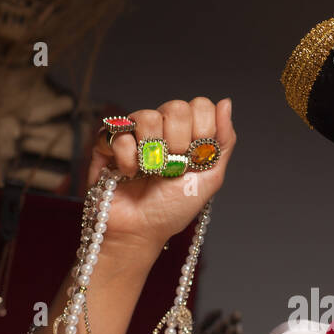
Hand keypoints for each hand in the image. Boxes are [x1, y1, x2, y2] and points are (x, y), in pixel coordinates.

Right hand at [86, 97, 235, 252]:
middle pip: (176, 107)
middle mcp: (161, 128)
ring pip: (147, 116)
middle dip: (179, 143)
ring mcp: (134, 133)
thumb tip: (226, 102)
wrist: (140, 232)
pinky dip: (128, 160)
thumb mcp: (210, 178)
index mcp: (187, 133)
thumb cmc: (172, 209)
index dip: (202, 130)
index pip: (201, 105)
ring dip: (153, 153)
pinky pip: (120, 133)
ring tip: (149, 172)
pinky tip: (128, 174)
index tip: (196, 157)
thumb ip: (223, 141)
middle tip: (173, 168)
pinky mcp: (107, 141)